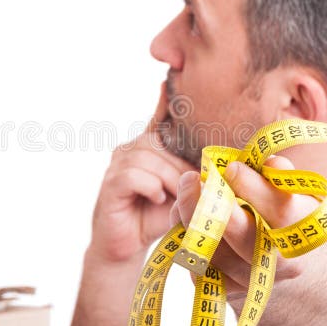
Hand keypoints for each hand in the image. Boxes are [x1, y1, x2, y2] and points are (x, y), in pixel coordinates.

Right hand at [89, 81, 195, 263]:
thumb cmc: (157, 216)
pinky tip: (155, 198)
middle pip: (162, 144)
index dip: (166, 99)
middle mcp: (131, 149)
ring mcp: (117, 164)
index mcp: (149, 146)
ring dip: (168, 181)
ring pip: (151, 160)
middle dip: (180, 168)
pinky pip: (135, 175)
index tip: (172, 78)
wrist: (127, 247)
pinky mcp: (110, 183)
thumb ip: (193, 171)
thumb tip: (216, 160)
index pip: (160, 116)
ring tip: (171, 198)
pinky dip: (151, 187)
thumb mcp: (182, 190)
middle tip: (188, 190)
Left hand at [170, 155, 318, 310]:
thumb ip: (282, 175)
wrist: (299, 266)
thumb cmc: (292, 215)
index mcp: (305, 232)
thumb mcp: (299, 192)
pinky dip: (185, 234)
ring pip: (211, 250)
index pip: (281, 211)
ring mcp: (253, 280)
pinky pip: (196, 262)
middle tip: (190, 178)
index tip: (231, 167)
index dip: (254, 188)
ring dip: (189, 215)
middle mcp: (282, 264)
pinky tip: (187, 214)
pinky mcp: (227, 290)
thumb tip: (269, 163)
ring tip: (189, 187)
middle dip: (211, 205)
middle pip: (243, 237)